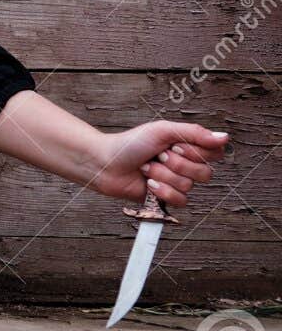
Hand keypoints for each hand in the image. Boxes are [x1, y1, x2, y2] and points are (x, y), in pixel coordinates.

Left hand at [87, 120, 230, 208]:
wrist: (106, 163)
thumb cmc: (130, 144)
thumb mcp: (162, 130)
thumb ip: (195, 133)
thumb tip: (224, 137)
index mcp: (187, 146)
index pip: (214, 153)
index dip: (197, 152)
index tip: (175, 144)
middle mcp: (185, 165)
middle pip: (205, 173)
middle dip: (177, 164)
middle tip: (158, 156)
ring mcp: (176, 182)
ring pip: (189, 186)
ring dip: (163, 175)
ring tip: (147, 168)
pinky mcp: (167, 198)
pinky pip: (180, 200)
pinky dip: (163, 191)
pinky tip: (149, 184)